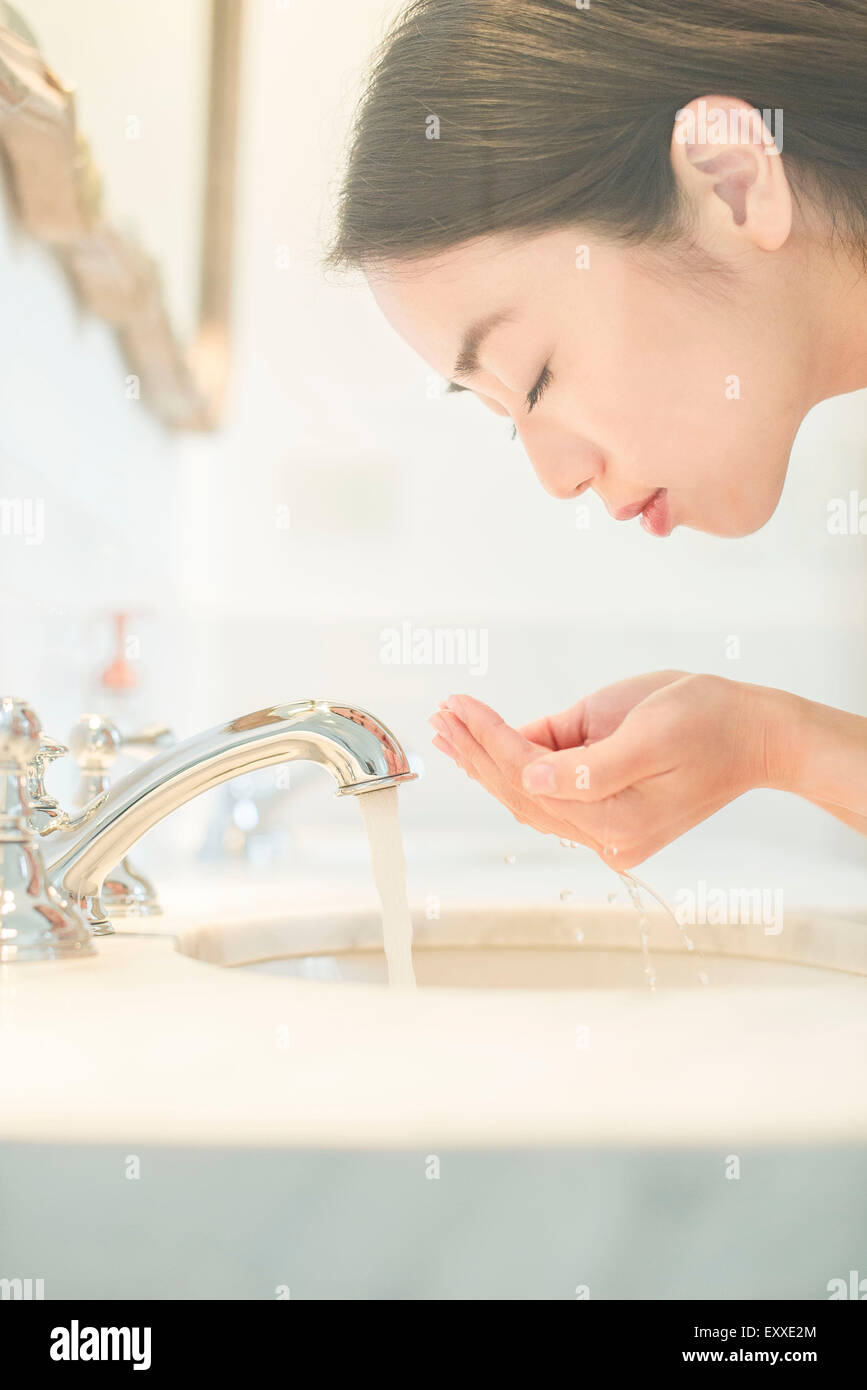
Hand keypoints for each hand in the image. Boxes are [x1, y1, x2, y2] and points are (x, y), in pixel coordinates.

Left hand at [429, 672, 787, 867]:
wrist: (757, 736)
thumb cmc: (711, 720)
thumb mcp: (653, 731)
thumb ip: (591, 764)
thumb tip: (531, 780)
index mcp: (618, 815)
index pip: (531, 776)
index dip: (489, 739)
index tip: (458, 705)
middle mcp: (609, 835)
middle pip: (521, 794)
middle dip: (476, 752)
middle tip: (440, 717)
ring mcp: (610, 832)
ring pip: (529, 800)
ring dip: (486, 764)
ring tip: (452, 729)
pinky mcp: (611, 819)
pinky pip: (549, 799)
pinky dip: (514, 773)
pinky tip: (487, 749)